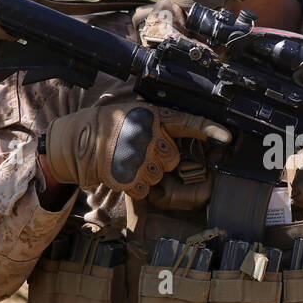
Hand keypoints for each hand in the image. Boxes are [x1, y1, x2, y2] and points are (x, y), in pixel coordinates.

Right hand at [44, 101, 230, 198]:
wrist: (75, 141)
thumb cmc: (105, 126)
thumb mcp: (132, 114)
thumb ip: (157, 122)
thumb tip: (180, 134)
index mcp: (151, 115)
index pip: (187, 121)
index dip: (209, 129)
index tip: (228, 137)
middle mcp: (147, 135)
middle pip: (172, 157)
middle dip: (160, 158)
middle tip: (137, 150)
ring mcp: (138, 157)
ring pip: (159, 174)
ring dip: (146, 172)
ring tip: (125, 160)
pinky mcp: (128, 177)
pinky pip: (145, 188)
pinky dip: (136, 185)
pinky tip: (122, 172)